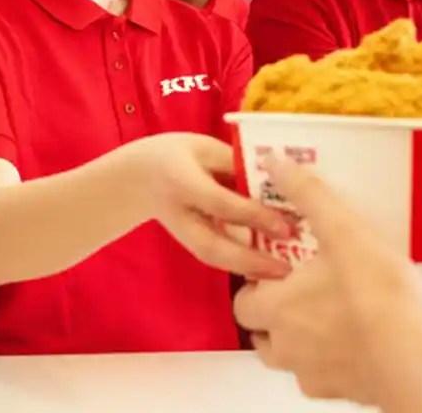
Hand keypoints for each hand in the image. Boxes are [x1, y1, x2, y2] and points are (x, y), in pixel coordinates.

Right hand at [137, 133, 293, 279]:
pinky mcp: (186, 242)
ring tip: (279, 275)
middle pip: (211, 245)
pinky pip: (212, 257)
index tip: (285, 227)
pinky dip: (238, 266)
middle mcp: (178, 212)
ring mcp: (180, 232)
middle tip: (284, 269)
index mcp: (181, 179)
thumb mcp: (204, 147)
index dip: (253, 216)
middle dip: (249, 260)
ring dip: (246, 270)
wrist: (136, 178)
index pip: (220, 203)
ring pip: (211, 258)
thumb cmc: (176, 154)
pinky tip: (264, 271)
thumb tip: (277, 183)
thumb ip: (235, 164)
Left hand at [232, 155, 421, 403]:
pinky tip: (360, 342)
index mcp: (276, 307)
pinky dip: (334, 362)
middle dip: (275, 315)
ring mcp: (314, 376)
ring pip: (292, 359)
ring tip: (332, 316)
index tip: (281, 269)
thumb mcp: (345, 230)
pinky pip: (326, 378)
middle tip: (305, 291)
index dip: (258, 283)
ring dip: (301, 340)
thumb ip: (309, 194)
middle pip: (262, 335)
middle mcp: (286, 347)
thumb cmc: (376, 293)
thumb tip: (273, 161)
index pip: (244, 299)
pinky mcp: (344, 394)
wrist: (416, 362)